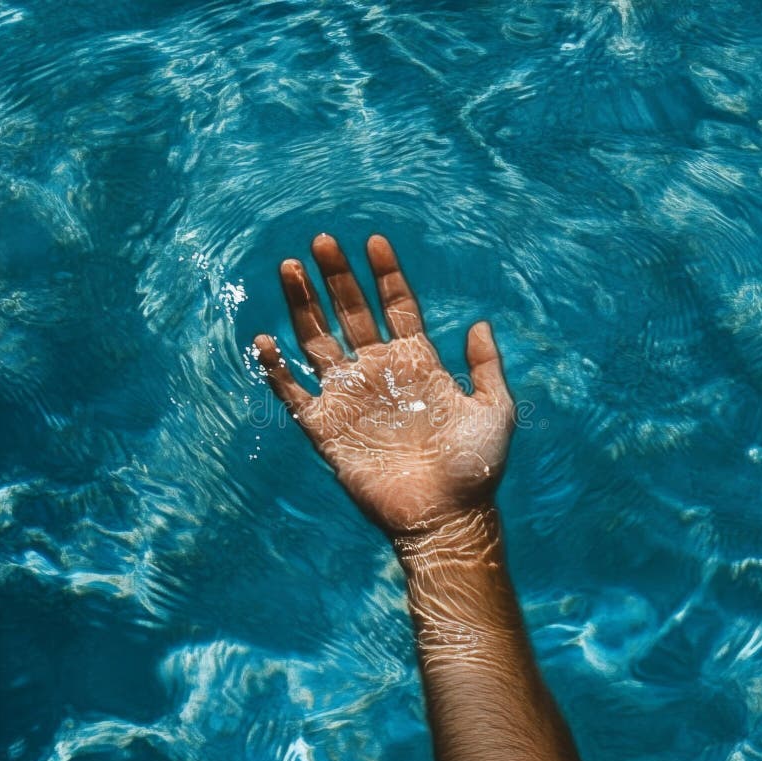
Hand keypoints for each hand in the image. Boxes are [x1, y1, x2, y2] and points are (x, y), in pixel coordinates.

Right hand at [253, 234, 513, 537]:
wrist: (445, 518)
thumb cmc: (475, 468)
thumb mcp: (494, 410)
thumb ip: (485, 366)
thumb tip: (481, 322)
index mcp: (417, 362)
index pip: (396, 306)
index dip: (386, 274)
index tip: (375, 241)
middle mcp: (379, 372)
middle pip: (352, 313)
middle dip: (337, 277)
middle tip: (322, 241)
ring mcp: (350, 397)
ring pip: (318, 341)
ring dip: (303, 306)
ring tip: (290, 268)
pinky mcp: (326, 428)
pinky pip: (293, 393)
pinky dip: (277, 370)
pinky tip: (266, 341)